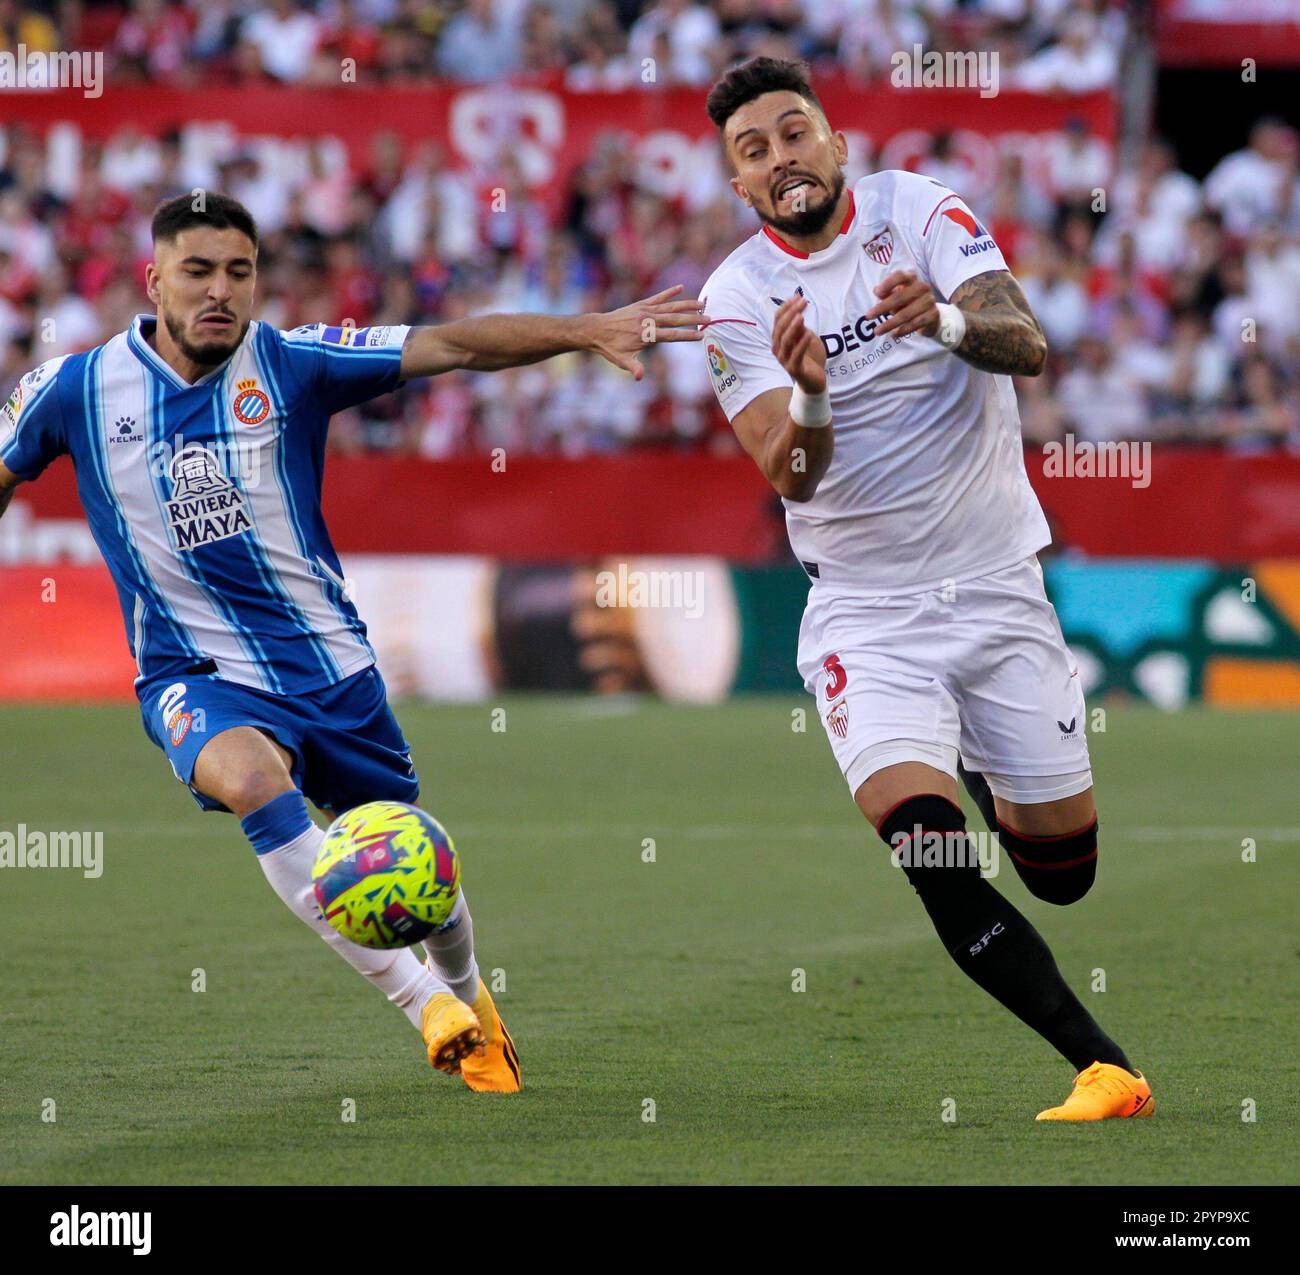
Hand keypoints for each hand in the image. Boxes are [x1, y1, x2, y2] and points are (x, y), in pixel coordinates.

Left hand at [587, 284, 705, 380]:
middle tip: (709, 319)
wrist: (596, 330)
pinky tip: (680, 288)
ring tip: (702, 304)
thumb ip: (634, 368)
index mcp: (646, 335)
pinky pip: (658, 297)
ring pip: (670, 306)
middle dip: (693, 319)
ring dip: (687, 305)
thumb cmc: (610, 348)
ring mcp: (645, 310)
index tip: (701, 336)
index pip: (671, 335)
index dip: (687, 335)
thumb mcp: (622, 361)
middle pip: (675, 319)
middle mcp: (648, 320)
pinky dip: (669, 293)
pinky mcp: (641, 304)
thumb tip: (639, 378)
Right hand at [771, 294, 826, 393]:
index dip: (786, 307)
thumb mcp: (806, 337)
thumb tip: (797, 312)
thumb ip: (800, 328)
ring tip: (802, 316)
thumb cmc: (810, 358)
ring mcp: (784, 360)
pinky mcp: (794, 370)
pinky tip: (808, 334)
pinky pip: (796, 356)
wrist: (815, 380)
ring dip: (793, 327)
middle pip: (780, 328)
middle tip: (802, 302)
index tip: (798, 296)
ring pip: (785, 341)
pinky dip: (802, 344)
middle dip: (791, 313)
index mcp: (779, 340)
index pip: (778, 320)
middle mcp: (778, 349)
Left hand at [865, 270, 940, 338]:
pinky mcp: (933, 315)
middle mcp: (922, 287)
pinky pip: (914, 324)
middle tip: (868, 316)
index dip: (888, 283)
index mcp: (912, 278)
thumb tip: (876, 290)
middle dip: (882, 307)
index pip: (900, 276)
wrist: (931, 314)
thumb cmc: (908, 301)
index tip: (877, 293)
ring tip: (877, 331)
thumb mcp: (896, 295)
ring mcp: (929, 301)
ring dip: (889, 324)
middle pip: (899, 297)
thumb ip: (886, 293)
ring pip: (906, 314)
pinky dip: (902, 330)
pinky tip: (893, 334)